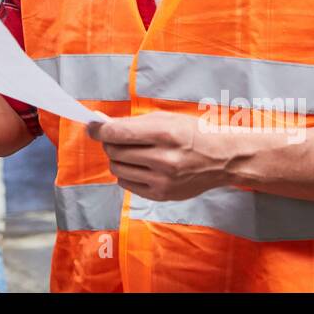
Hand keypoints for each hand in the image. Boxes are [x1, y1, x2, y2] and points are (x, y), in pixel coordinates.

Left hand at [86, 111, 237, 200]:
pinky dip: (126, 173)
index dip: (99, 130)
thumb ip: (132, 123)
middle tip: (117, 138)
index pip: (117, 133)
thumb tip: (101, 125)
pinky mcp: (162, 195)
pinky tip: (139, 166)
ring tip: (132, 152)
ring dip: (118, 158)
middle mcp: (163, 158)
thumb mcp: (166, 119)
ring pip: (117, 168)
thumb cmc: (193, 133)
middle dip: (109, 143)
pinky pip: (126, 184)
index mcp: (164, 133)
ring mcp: (162, 180)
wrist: (222, 159)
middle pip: (114, 151)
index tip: (91, 127)